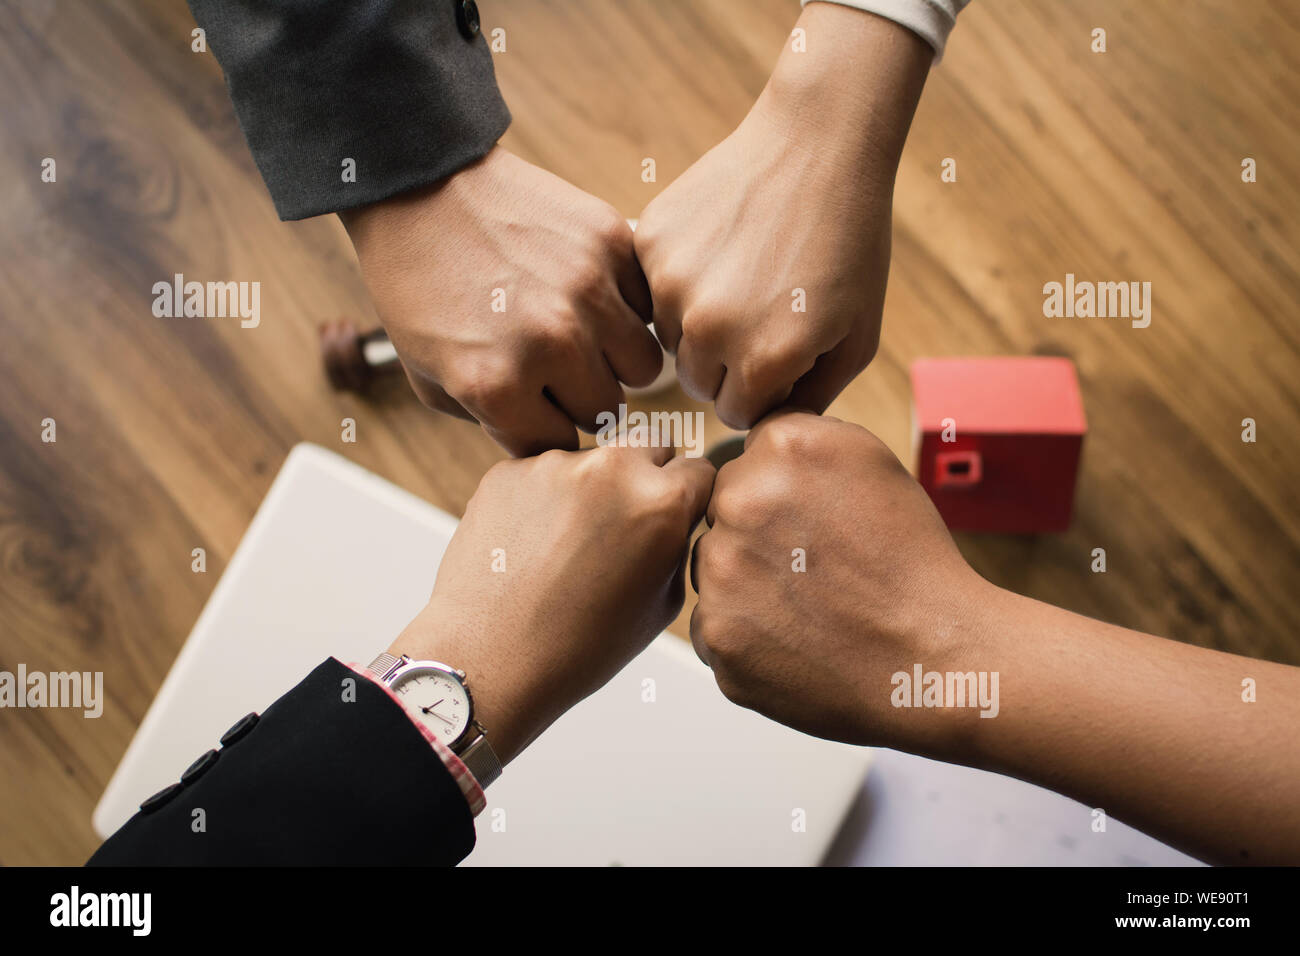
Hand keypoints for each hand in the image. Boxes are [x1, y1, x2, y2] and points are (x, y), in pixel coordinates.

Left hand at [342, 147, 661, 456]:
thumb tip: (551, 438)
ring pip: (642, 368)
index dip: (541, 426)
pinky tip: (592, 297)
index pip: (555, 443)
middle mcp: (550, 343)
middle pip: (604, 411)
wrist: (420, 187)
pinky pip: (649, 308)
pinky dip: (628, 309)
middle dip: (577, 396)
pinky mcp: (612, 244)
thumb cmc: (418, 286)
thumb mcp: (429, 377)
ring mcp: (588, 291)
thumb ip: (492, 423)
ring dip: (613, 360)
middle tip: (550, 366)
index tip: (528, 403)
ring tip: (580, 336)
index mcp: (496, 386)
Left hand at [389, 444, 714, 763]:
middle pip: (650, 445)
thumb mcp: (662, 606)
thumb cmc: (577, 647)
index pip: (700, 468)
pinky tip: (532, 546)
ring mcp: (554, 464)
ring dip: (592, 489)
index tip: (678, 513)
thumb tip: (677, 515)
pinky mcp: (508, 470)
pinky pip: (543, 472)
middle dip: (648, 477)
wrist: (489, 660)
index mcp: (660, 503)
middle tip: (624, 528)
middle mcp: (611, 469)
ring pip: (594, 460)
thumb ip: (677, 544)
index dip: (691, 495)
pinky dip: (544, 498)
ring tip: (567, 549)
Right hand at [634, 4, 930, 427]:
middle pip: (698, 381)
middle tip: (761, 313)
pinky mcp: (650, 243)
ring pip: (669, 338)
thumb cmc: (850, 244)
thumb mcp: (857, 337)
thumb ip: (812, 399)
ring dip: (698, 323)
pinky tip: (721, 247)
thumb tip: (767, 429)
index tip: (780, 353)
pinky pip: (651, 290)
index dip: (759, 387)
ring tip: (742, 278)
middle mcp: (709, 330)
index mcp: (763, 361)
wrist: (819, 146)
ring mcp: (672, 284)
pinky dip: (678, 280)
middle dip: (726, 361)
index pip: (734, 412)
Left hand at [690, 410, 992, 752]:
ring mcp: (721, 569)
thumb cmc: (911, 563)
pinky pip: (714, 625)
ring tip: (808, 606)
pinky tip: (794, 639)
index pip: (747, 458)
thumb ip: (805, 437)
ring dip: (744, 583)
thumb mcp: (873, 464)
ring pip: (711, 567)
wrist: (934, 656)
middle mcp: (742, 498)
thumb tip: (756, 442)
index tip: (812, 521)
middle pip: (722, 509)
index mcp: (784, 446)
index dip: (781, 494)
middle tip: (812, 569)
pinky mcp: (716, 633)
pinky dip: (746, 635)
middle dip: (755, 535)